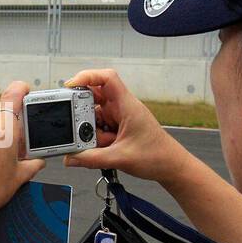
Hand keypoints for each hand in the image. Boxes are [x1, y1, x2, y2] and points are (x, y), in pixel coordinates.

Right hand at [62, 68, 188, 182]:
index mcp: (127, 106)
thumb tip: (70, 158)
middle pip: (94, 97)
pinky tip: (105, 148)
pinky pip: (98, 127)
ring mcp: (119, 117)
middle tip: (81, 129)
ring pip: (94, 115)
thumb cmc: (157, 156)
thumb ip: (92, 159)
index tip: (70, 86)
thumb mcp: (120, 158)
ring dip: (91, 130)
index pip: (107, 78)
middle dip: (83, 113)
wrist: (171, 166)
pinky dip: (96, 138)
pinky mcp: (117, 127)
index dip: (87, 76)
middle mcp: (122, 107)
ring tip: (103, 145)